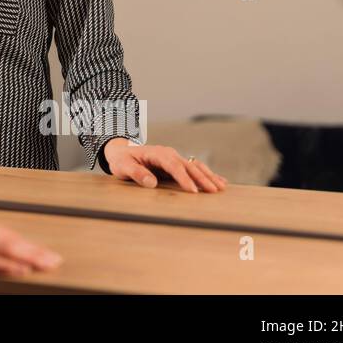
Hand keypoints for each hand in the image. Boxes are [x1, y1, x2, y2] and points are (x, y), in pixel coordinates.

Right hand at [0, 214, 62, 280]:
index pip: (4, 233)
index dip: (24, 243)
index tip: (38, 250)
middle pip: (11, 240)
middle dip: (34, 250)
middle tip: (54, 258)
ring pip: (7, 249)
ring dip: (29, 257)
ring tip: (47, 264)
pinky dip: (8, 265)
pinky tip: (22, 269)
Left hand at [102, 138, 227, 192]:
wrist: (122, 152)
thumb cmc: (122, 160)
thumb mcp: (123, 167)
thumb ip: (136, 173)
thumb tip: (151, 182)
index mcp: (157, 153)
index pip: (173, 166)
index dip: (184, 178)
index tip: (193, 190)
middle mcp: (169, 154)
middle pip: (188, 166)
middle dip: (202, 178)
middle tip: (214, 191)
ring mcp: (175, 158)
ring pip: (195, 166)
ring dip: (208, 176)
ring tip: (221, 187)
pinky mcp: (177, 164)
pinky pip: (195, 168)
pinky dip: (208, 174)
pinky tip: (220, 181)